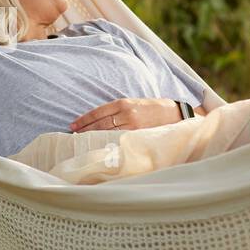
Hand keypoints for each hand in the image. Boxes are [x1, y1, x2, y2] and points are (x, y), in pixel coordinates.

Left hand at [70, 98, 184, 132]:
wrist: (177, 114)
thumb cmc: (154, 109)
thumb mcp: (135, 103)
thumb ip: (119, 111)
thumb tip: (99, 121)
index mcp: (124, 103)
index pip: (98, 112)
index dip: (84, 120)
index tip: (73, 125)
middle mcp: (127, 113)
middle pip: (100, 123)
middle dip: (85, 130)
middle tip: (73, 136)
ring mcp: (133, 125)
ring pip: (108, 132)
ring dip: (94, 137)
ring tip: (82, 142)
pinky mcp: (139, 135)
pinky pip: (119, 139)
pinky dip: (108, 142)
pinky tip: (99, 146)